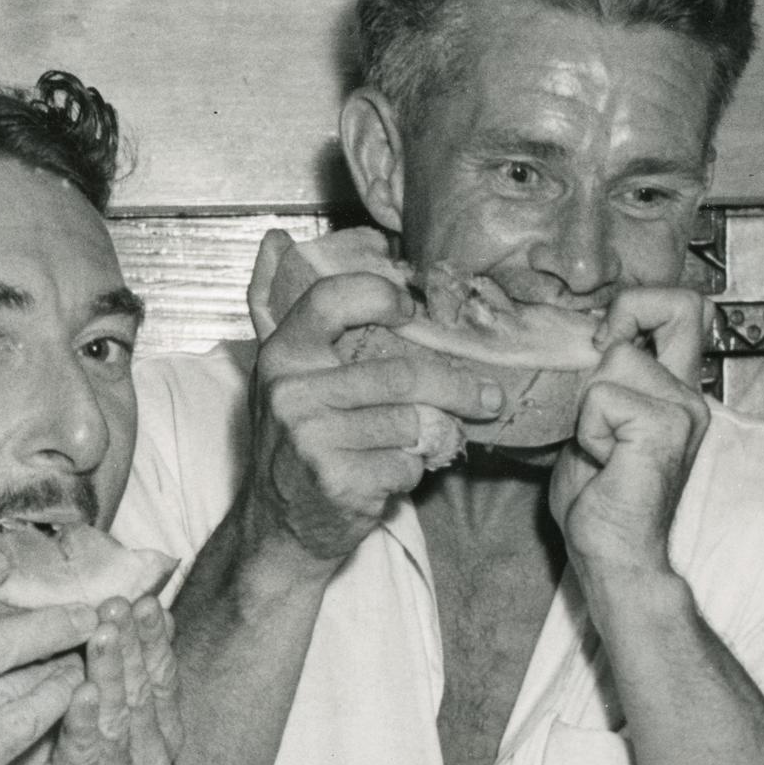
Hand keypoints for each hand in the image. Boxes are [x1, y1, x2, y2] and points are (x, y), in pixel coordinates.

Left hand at [0, 595, 182, 764]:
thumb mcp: (79, 730)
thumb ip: (93, 686)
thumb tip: (91, 620)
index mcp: (154, 739)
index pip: (161, 677)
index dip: (155, 637)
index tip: (145, 596)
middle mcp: (149, 760)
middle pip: (146, 687)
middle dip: (135, 639)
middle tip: (122, 598)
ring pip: (121, 713)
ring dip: (113, 667)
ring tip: (104, 626)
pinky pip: (85, 752)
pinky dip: (84, 719)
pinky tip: (81, 688)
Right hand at [237, 269, 504, 568]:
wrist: (279, 526)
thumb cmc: (298, 441)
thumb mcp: (282, 373)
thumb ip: (279, 309)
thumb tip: (273, 238)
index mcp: (283, 354)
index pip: (335, 301)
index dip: (380, 296)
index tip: (411, 310)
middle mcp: (293, 392)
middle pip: (400, 374)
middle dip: (458, 388)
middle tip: (490, 398)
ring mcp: (313, 439)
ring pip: (410, 423)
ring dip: (429, 438)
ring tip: (419, 445)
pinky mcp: (338, 480)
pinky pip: (407, 465)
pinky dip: (412, 472)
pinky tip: (388, 476)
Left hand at [550, 288, 709, 580]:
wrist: (615, 558)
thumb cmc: (600, 505)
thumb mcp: (588, 429)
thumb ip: (592, 386)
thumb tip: (564, 351)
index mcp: (674, 390)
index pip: (687, 307)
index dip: (643, 303)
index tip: (605, 339)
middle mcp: (688, 394)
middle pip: (673, 304)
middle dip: (622, 324)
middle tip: (599, 384)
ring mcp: (683, 409)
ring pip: (616, 356)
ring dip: (588, 403)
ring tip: (599, 447)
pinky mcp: (665, 428)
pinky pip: (601, 398)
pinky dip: (587, 430)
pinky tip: (603, 462)